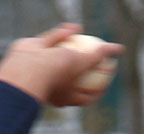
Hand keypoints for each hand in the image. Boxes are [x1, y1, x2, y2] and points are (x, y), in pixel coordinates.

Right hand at [0, 23, 122, 108]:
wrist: (25, 67)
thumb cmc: (55, 72)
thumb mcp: (82, 64)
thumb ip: (98, 55)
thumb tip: (118, 49)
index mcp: (64, 96)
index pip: (87, 95)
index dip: (100, 85)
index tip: (110, 72)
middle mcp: (53, 85)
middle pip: (74, 75)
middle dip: (85, 66)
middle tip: (99, 53)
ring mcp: (42, 70)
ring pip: (61, 58)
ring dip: (72, 48)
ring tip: (86, 37)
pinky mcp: (34, 55)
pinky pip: (51, 43)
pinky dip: (61, 35)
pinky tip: (72, 26)